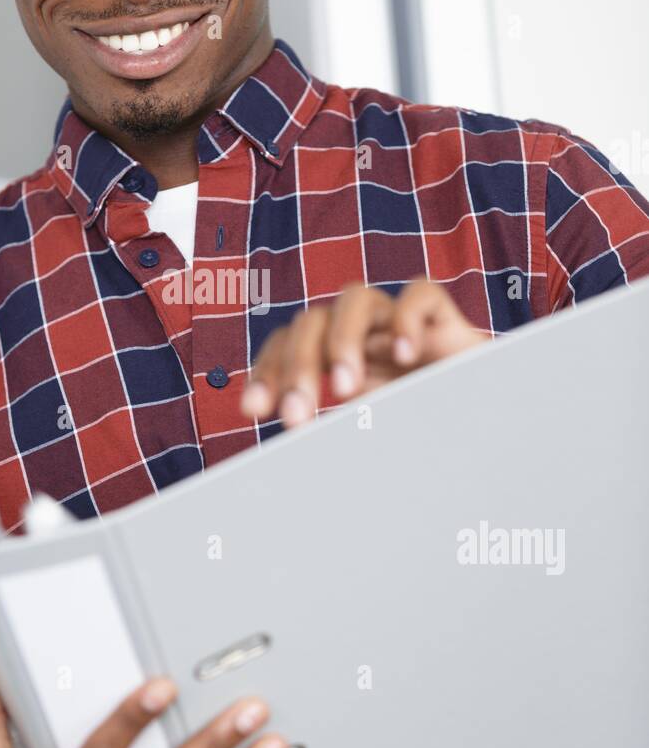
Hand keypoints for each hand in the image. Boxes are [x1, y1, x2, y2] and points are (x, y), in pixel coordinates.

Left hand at [240, 279, 488, 427]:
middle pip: (311, 322)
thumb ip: (336, 434)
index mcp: (335, 357)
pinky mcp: (444, 317)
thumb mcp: (370, 437)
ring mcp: (400, 322)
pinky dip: (407, 318)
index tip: (254, 412)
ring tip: (346, 390)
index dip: (266, 372)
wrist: (494, 425)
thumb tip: (290, 454)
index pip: (286, 346)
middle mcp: (362, 335)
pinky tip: (405, 356)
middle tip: (298, 416)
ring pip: (356, 298)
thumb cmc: (424, 435)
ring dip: (342, 341)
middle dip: (297, 368)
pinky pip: (421, 293)